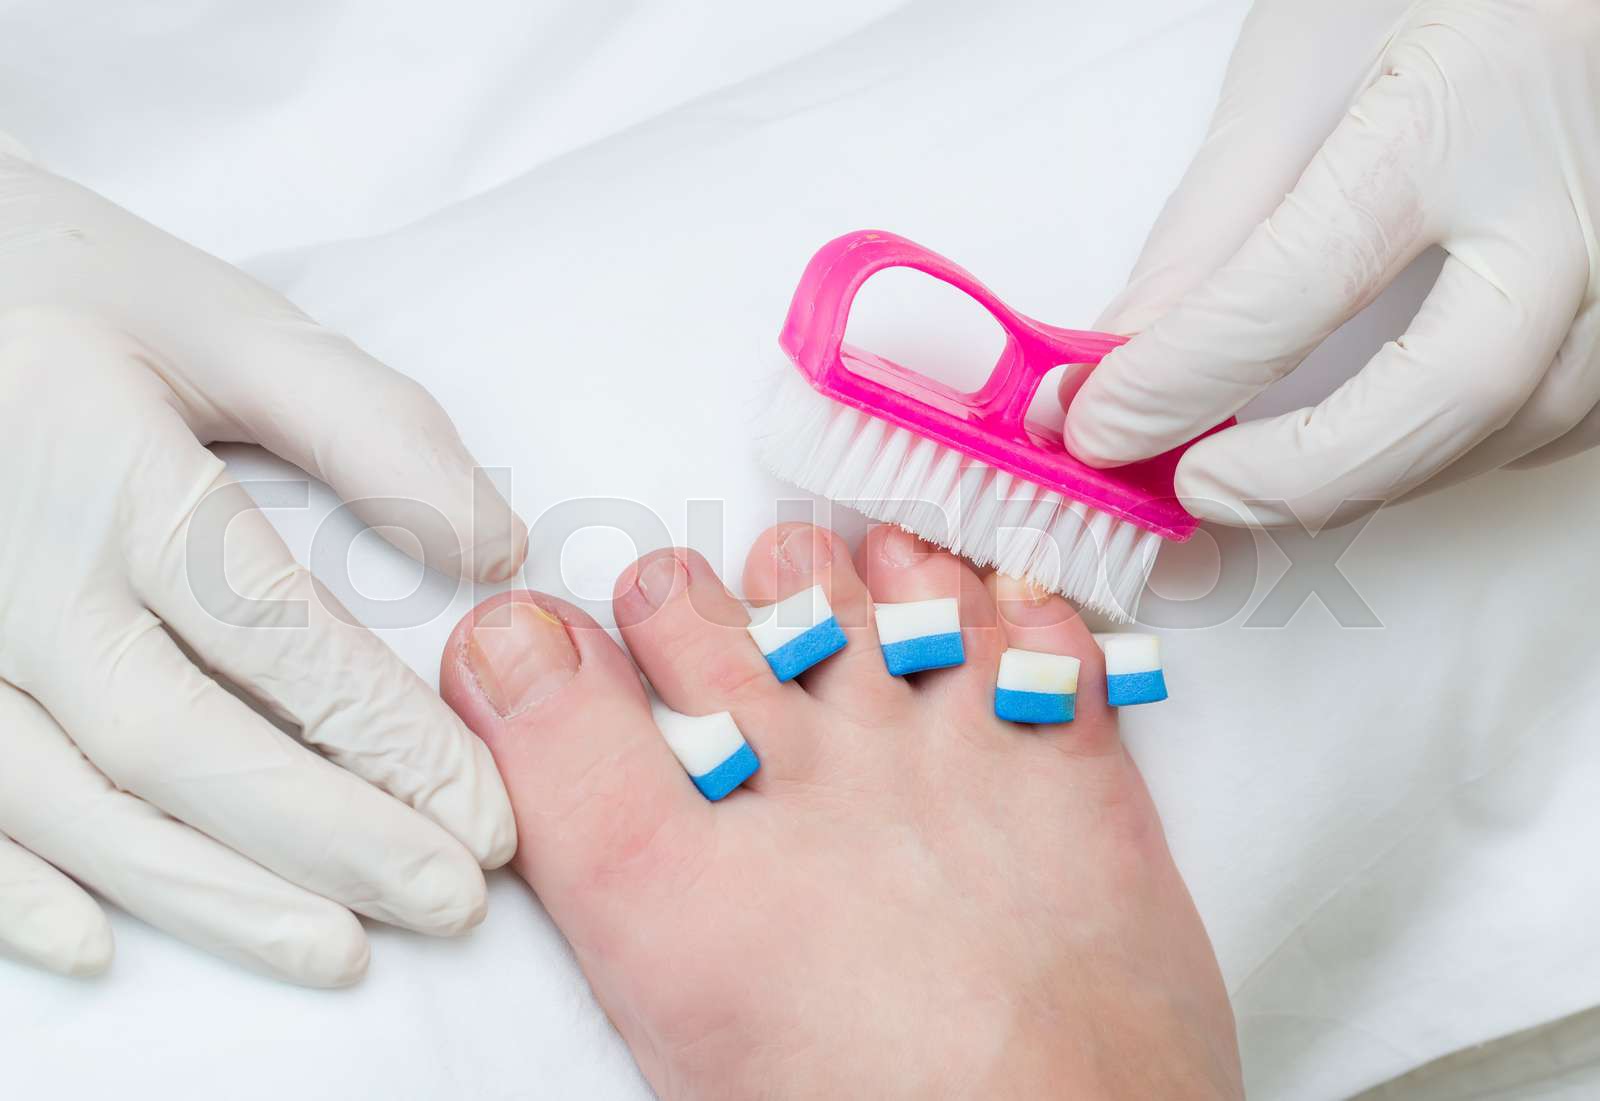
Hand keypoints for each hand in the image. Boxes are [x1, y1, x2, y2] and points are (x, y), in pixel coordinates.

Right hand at [0, 141, 524, 982]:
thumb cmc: (70, 291)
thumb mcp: (222, 321)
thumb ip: (368, 426)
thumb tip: (498, 550)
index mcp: (108, 470)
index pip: (270, 634)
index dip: (386, 737)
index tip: (491, 814)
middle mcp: (11, 571)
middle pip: (178, 741)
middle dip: (326, 839)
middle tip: (451, 903)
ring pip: (66, 799)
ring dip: (203, 890)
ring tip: (336, 951)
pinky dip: (9, 889)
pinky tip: (100, 947)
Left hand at [1063, 0, 1599, 526]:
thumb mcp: (1305, 61)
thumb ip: (1217, 213)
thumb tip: (1124, 349)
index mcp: (1461, 113)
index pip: (1296, 287)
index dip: (1180, 379)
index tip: (1098, 425)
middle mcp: (1573, 200)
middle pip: (1446, 395)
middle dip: (1299, 473)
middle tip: (1193, 486)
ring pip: (1510, 428)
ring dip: (1368, 473)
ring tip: (1258, 467)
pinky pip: (1554, 422)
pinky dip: (1445, 450)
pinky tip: (1370, 436)